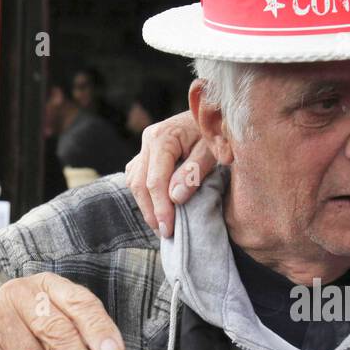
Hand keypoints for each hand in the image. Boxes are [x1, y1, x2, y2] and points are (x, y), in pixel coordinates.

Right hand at [125, 110, 214, 237]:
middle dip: (150, 211)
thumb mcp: (211, 150)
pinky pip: (137, 178)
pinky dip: (145, 196)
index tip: (169, 229)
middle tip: (165, 234)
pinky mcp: (146, 154)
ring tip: (162, 227)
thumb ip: (194, 172)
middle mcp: (147, 140)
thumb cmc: (215, 133)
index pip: (154, 180)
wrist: (213, 115)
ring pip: (133, 182)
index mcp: (162, 138)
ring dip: (146, 206)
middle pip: (139, 183)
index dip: (160, 208)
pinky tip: (158, 210)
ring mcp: (144, 147)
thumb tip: (175, 198)